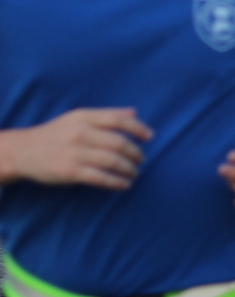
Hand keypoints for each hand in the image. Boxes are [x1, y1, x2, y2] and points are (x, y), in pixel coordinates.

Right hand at [4, 108, 151, 189]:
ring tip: (134, 172)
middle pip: (119, 143)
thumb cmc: (56, 133)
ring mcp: (75, 153)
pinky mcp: (70, 171)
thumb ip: (106, 115)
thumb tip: (135, 112)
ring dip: (129, 169)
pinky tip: (125, 184)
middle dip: (135, 153)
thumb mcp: (77, 118)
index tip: (150, 137)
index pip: (118, 120)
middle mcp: (80, 133)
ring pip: (113, 161)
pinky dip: (117, 182)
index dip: (138, 128)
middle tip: (141, 159)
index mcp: (84, 117)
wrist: (23, 151)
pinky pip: (100, 178)